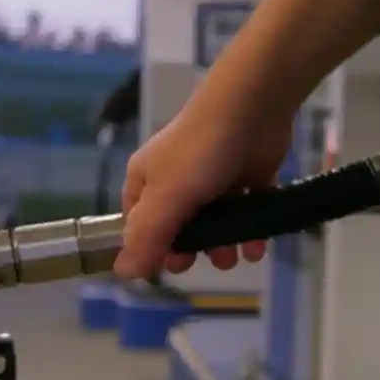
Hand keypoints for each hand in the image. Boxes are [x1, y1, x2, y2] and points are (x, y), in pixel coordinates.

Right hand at [113, 109, 293, 279]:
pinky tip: (256, 246)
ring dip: (223, 246)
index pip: (139, 226)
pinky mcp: (245, 175)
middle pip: (179, 228)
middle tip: (205, 259)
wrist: (253, 106)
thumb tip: (123, 273)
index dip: (153, 249)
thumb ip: (146, 238)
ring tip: (234, 256)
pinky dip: (251, 231)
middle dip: (192, 250)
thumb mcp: (166, 199)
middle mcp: (176, 179)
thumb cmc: (200, 153)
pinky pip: (245, 211)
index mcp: (147, 181)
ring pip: (214, 223)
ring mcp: (212, 178)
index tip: (171, 265)